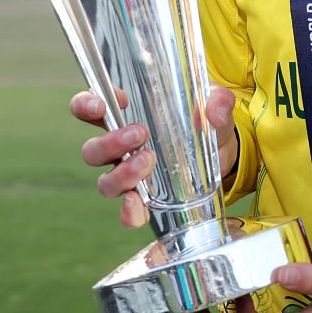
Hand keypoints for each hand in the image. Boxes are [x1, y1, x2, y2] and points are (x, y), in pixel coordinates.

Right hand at [70, 85, 238, 228]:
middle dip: (110, 142)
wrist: (225, 150)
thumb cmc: (206, 118)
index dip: (86, 105)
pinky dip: (128, 212)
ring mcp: (131, 175)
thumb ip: (217, 100)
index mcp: (129, 115)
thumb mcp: (215, 100)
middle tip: (140, 134)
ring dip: (121, 174)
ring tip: (148, 161)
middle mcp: (121, 147)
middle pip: (93, 150)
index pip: (92, 107)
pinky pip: (127, 212)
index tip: (106, 103)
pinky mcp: (147, 199)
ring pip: (105, 181)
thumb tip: (212, 113)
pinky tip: (137, 204)